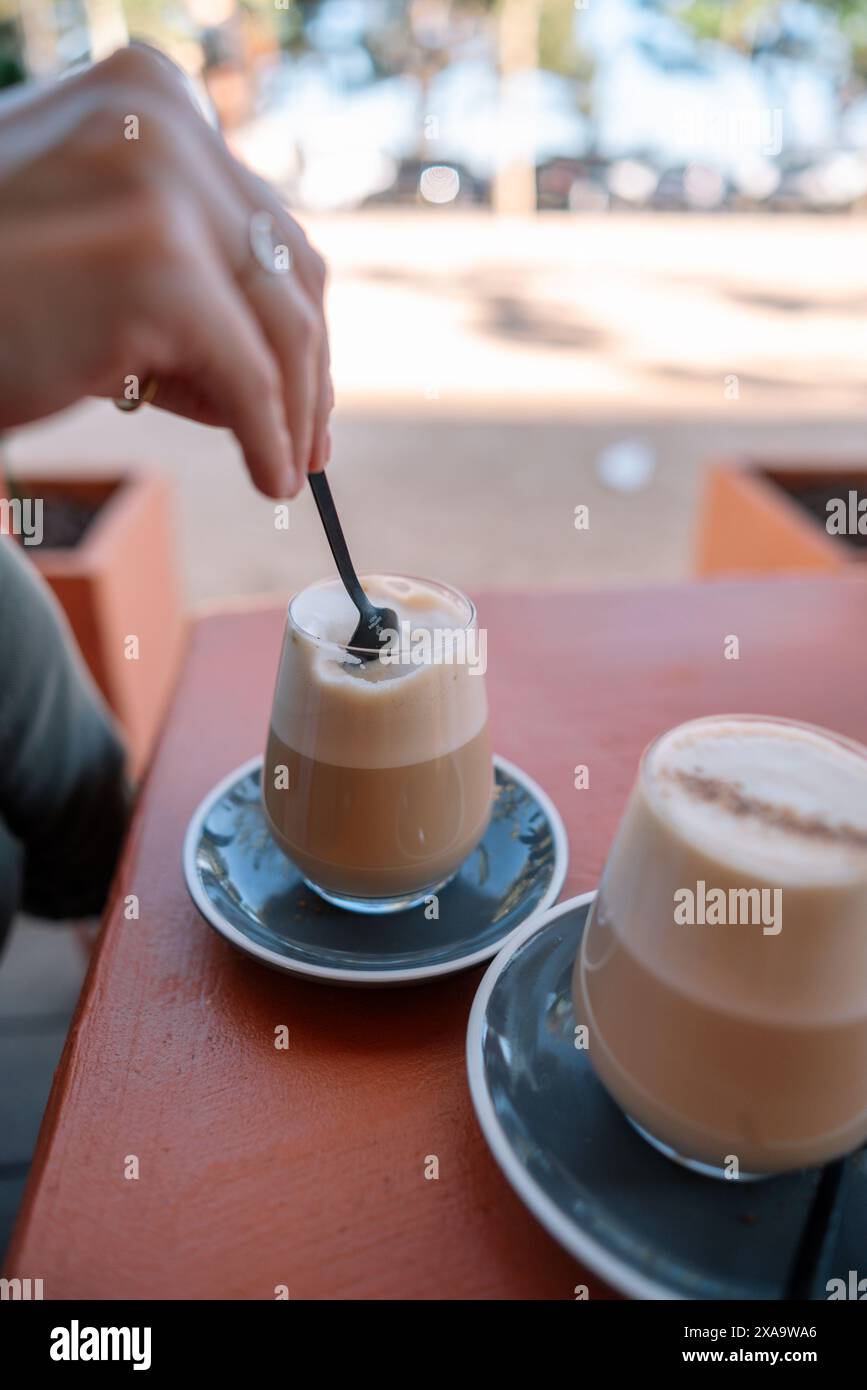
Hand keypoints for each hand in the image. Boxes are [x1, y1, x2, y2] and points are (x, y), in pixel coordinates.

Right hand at [0, 45, 332, 496]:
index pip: (259, 219)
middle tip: (310, 443)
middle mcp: (164, 123)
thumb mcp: (86, 258)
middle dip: (306, 365)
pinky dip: (269, 438)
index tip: (302, 388)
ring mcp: (161, 189)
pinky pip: (248, 376)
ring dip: (295, 409)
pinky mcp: (156, 269)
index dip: (291, 314)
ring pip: (281, 322)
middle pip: (286, 263)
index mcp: (149, 99)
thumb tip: (269, 381)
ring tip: (288, 469)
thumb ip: (174, 283)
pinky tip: (270, 479)